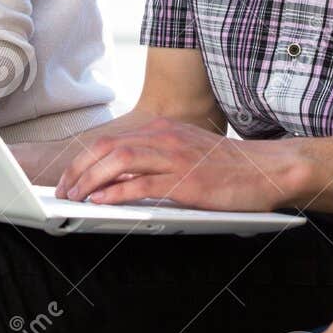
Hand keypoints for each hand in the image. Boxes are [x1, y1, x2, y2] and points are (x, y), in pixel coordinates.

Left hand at [55, 117, 296, 210]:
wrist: (268, 169)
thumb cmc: (229, 167)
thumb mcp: (186, 152)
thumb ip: (156, 159)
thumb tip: (120, 178)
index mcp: (162, 129)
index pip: (110, 140)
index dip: (83, 159)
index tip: (69, 177)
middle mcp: (165, 137)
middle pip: (107, 148)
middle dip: (78, 171)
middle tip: (64, 191)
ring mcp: (175, 158)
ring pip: (118, 162)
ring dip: (90, 181)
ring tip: (76, 198)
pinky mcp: (186, 181)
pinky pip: (142, 185)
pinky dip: (115, 194)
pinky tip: (101, 203)